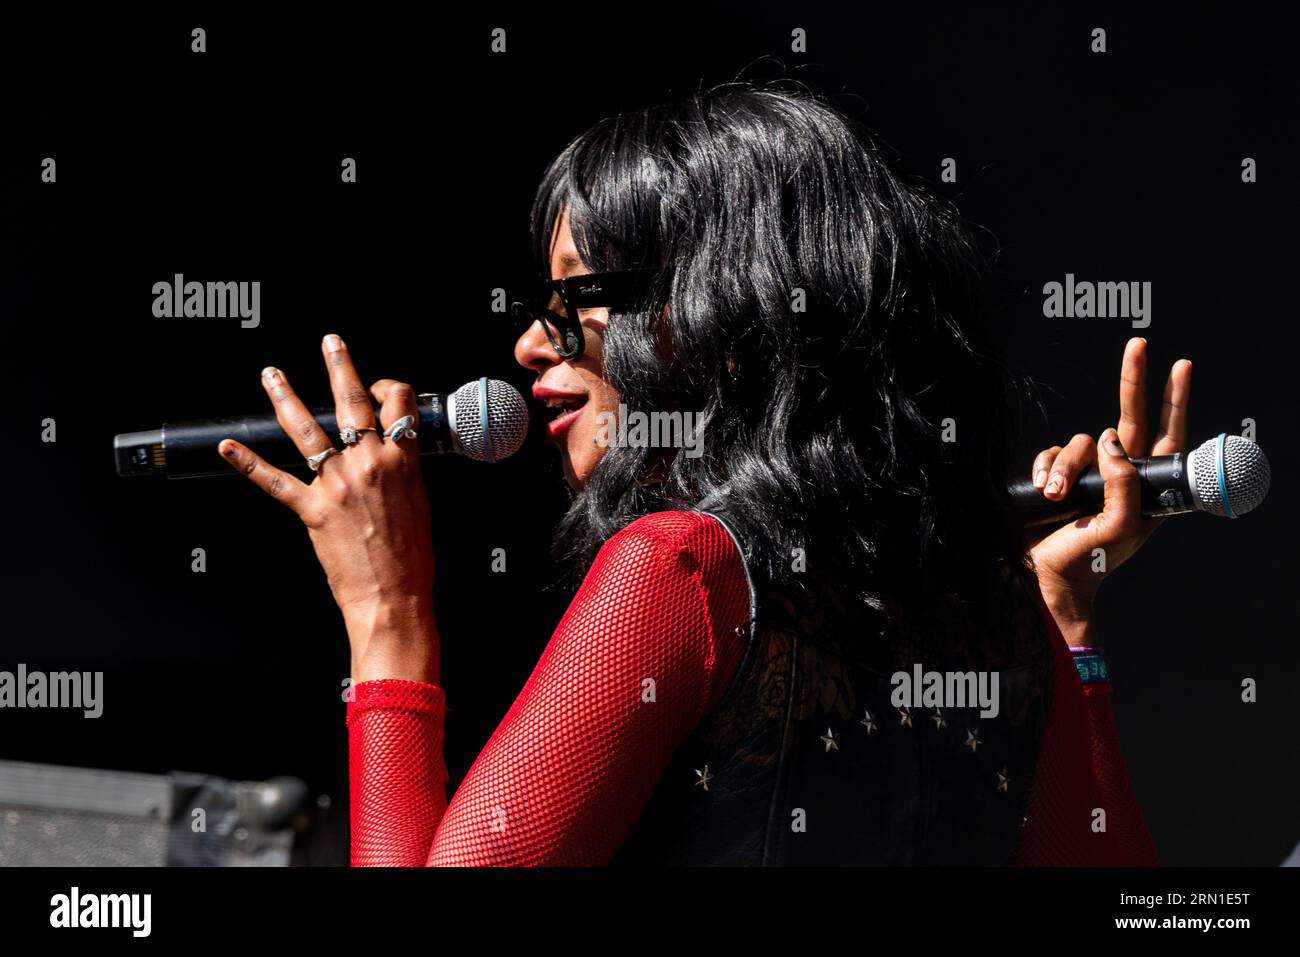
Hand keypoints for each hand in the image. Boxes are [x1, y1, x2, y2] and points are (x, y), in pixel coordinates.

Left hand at [216, 334, 437, 683]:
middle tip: (330, 342)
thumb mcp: (420, 503)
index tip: (378, 386)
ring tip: (273, 375)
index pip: (397, 403)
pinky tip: (229, 449)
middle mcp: (369, 465)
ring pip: (307, 429)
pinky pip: (275, 481)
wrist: (396, 598)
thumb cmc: (413, 559)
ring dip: (286, 397)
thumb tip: (391, 453)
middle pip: (351, 401)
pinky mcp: (312, 511)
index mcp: (403, 462)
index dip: (387, 386)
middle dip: (339, 365)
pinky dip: (249, 464)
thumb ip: (402, 472)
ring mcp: (338, 485)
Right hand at [1025, 337, 1191, 645]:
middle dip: (1134, 380)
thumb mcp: (1121, 527)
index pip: (1167, 436)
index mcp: (1145, 487)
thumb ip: (1124, 484)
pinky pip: (1050, 454)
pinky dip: (1044, 470)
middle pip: (1129, 417)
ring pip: (1079, 443)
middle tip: (1139, 344)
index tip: (1181, 366)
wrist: (1045, 577)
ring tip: (1056, 498)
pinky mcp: (1055, 475)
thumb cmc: (1090, 559)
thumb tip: (1112, 441)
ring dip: (1065, 468)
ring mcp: (1086, 474)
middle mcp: (1118, 474)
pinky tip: (1043, 493)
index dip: (1175, 401)